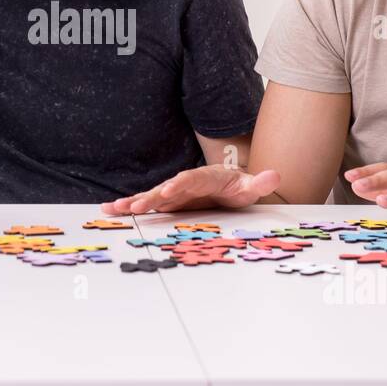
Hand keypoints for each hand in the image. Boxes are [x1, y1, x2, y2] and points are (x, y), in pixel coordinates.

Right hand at [101, 165, 281, 215]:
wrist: (232, 187)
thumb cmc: (241, 188)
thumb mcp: (253, 187)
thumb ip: (261, 183)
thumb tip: (275, 175)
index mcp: (206, 177)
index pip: (191, 179)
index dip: (180, 184)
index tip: (169, 191)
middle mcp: (186, 182)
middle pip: (166, 188)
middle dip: (151, 196)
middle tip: (135, 206)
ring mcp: (175, 192)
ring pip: (152, 196)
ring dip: (133, 202)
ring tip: (113, 209)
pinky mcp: (169, 201)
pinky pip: (149, 204)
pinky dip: (130, 206)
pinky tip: (111, 211)